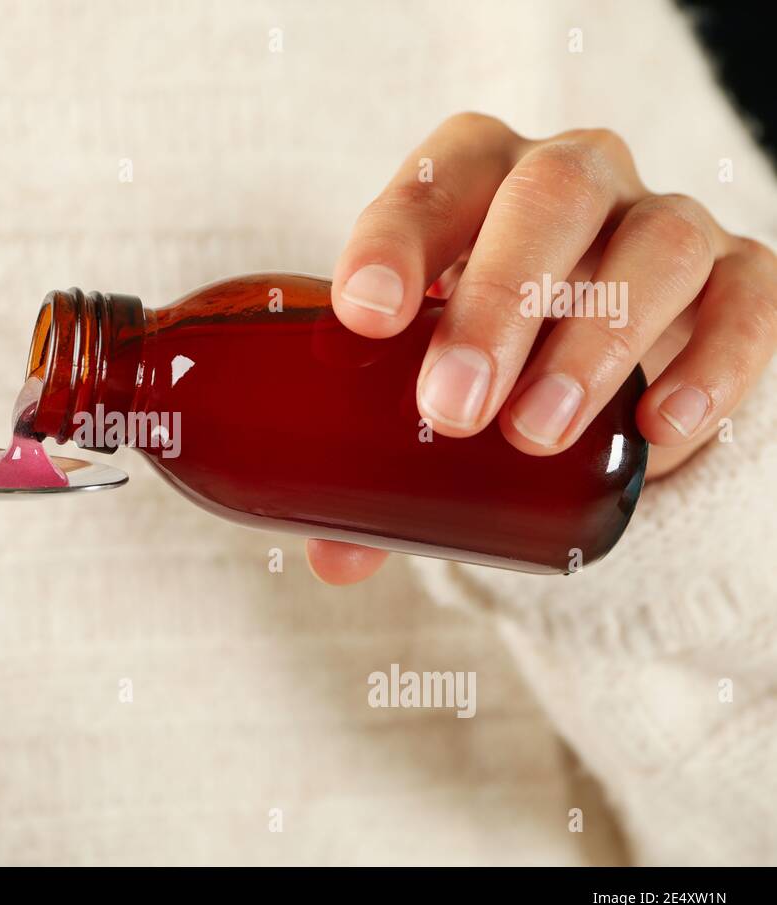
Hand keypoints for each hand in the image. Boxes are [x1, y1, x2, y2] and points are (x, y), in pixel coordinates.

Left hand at [308, 113, 776, 584]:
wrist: (594, 366)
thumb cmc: (484, 359)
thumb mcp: (421, 391)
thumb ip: (373, 465)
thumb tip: (335, 558)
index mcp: (475, 182)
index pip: (436, 181)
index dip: (396, 239)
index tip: (366, 318)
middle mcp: (574, 180)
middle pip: (549, 196)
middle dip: (498, 301)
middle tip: (454, 407)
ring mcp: (663, 221)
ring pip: (654, 244)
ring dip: (595, 341)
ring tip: (537, 434)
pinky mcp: (737, 277)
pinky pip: (747, 302)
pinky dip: (712, 365)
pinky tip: (659, 430)